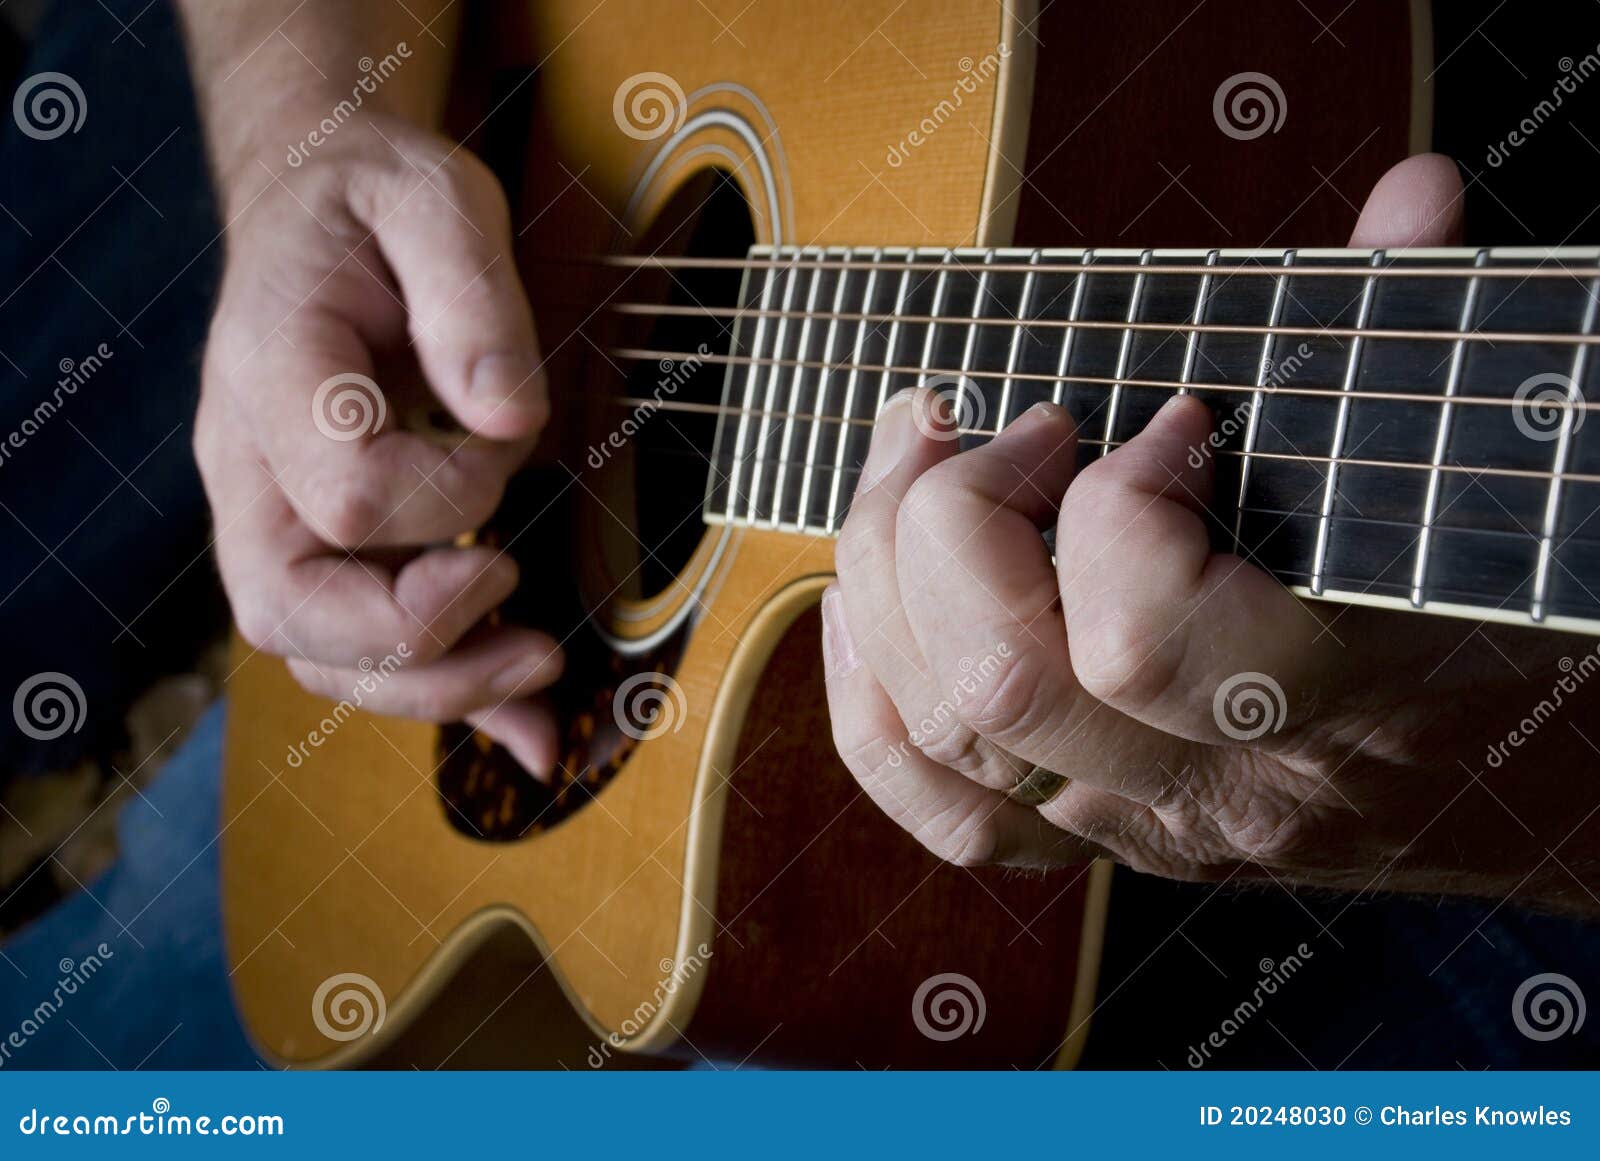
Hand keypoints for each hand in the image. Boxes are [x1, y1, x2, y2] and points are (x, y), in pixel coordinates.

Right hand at [194, 114, 562, 775]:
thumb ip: (469, 295)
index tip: (508, 444)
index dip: (449, 498)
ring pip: (314, 653)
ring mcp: (273, 512)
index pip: (346, 492)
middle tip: (524, 616)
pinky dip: (442, 696)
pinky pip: (356, 648)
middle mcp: (251, 461)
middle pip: (291, 609)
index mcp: (273, 367)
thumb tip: (507, 417)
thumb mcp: (434, 198)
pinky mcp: (316, 543)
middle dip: (416, 642)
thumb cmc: (374, 203)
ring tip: (541, 670)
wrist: (316, 207)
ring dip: (431, 687)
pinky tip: (525, 728)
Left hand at [822, 154, 1599, 911]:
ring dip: (886, 572)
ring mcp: (1143, 823)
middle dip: (951, 517)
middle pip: (999, 680)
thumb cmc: (1487, 607)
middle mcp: (1219, 783)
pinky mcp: (1092, 840)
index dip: (1114, 499)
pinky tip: (865, 602)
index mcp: (1333, 690)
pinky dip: (867, 698)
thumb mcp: (1469, 481)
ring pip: (947, 729)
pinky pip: (937, 809)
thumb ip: (1417, 345)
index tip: (1169, 420)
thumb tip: (1412, 197)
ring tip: (917, 463)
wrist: (1520, 780)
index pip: (1137, 633)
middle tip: (1003, 427)